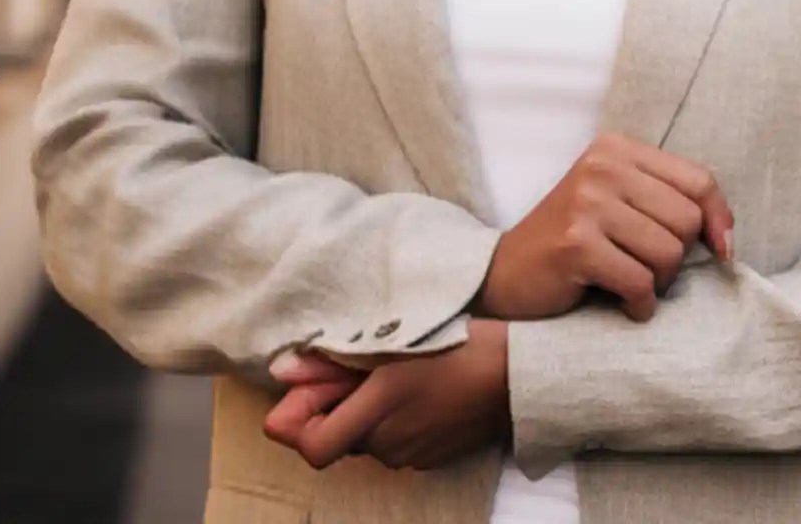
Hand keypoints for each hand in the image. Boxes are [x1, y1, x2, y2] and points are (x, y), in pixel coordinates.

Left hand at [264, 319, 509, 470]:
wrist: (518, 374)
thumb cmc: (460, 345)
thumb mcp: (393, 340)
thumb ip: (333, 363)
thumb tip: (282, 373)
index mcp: (378, 408)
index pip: (312, 446)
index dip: (298, 423)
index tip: (306, 393)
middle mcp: (390, 441)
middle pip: (338, 439)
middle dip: (336, 409)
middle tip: (357, 369)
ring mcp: (412, 456)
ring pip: (367, 441)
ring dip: (366, 415)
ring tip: (393, 376)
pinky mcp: (431, 459)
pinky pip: (395, 444)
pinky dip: (393, 423)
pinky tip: (417, 393)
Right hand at [476, 132, 733, 321]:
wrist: (504, 277)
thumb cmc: (574, 246)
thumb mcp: (620, 206)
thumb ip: (669, 204)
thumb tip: (727, 241)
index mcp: (616, 149)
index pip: (699, 180)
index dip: (718, 221)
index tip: (719, 251)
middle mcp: (601, 166)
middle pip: (687, 221)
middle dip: (676, 258)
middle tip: (645, 269)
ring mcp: (586, 202)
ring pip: (668, 253)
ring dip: (656, 284)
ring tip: (628, 285)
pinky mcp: (576, 243)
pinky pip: (640, 282)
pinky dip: (638, 305)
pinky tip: (621, 304)